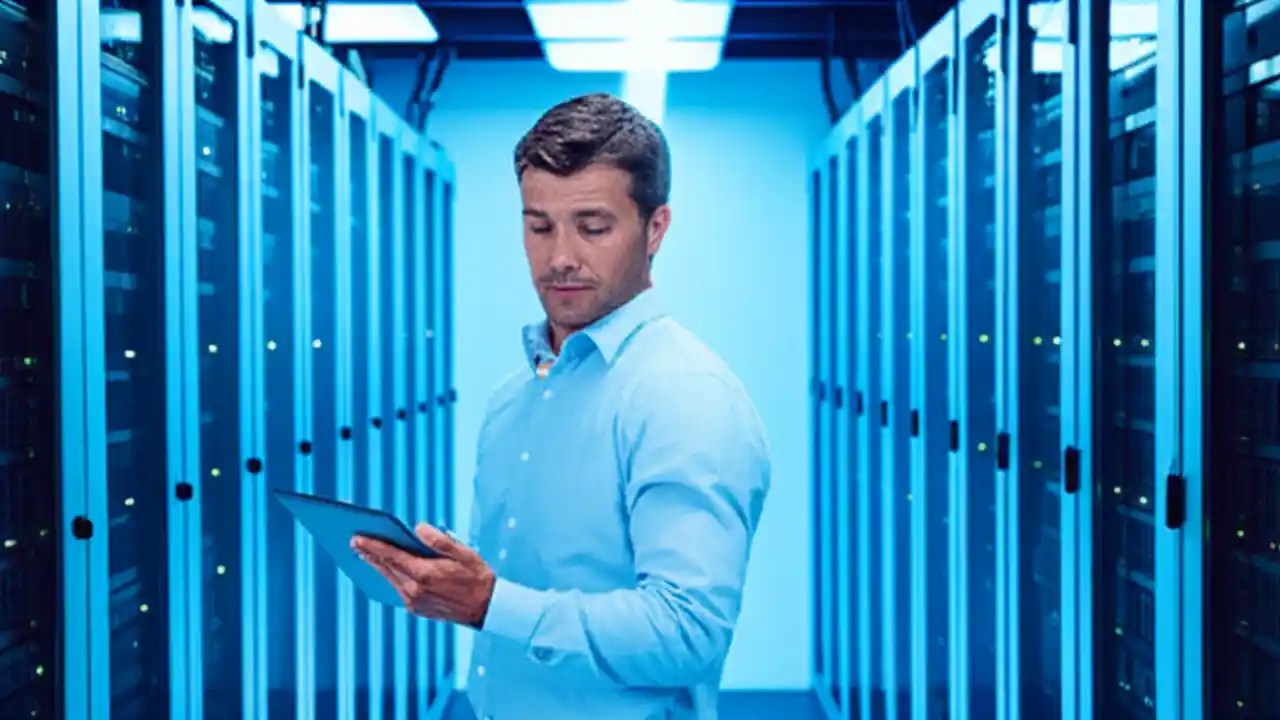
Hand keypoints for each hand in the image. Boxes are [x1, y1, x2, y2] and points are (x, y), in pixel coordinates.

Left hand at [352, 523, 495, 628]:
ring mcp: (414, 602)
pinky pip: (397, 588)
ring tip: (365, 553)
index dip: (373, 546)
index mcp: (426, 574)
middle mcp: (415, 590)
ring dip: (376, 565)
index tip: (357, 537)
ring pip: (389, 579)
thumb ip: (440, 540)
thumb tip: (418, 527)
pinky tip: (384, 568)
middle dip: (369, 554)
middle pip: (386, 568)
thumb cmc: (477, 576)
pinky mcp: (416, 609)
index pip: (392, 556)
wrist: (486, 608)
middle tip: (354, 541)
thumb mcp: (465, 553)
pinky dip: (389, 576)